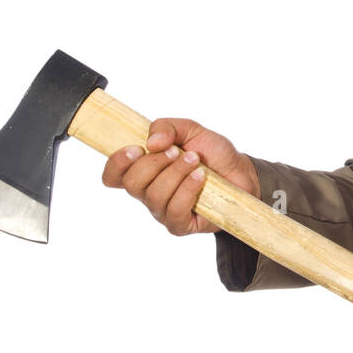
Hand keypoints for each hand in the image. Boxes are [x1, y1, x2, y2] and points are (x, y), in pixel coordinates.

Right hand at [101, 117, 260, 235]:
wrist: (239, 171)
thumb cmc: (210, 152)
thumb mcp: (189, 129)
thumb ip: (167, 127)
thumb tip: (152, 142)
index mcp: (143, 170)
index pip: (112, 176)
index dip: (117, 164)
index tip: (136, 148)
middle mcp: (148, 193)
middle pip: (133, 184)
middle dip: (155, 163)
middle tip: (176, 151)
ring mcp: (163, 211)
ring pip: (155, 195)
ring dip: (176, 173)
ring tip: (195, 161)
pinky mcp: (181, 225)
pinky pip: (175, 211)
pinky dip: (188, 190)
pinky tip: (200, 177)